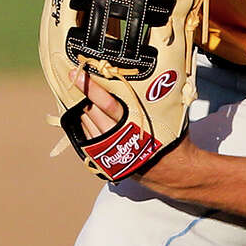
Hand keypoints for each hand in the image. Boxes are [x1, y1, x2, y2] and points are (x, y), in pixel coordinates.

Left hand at [71, 67, 194, 188]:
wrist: (170, 171)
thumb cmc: (170, 140)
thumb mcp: (167, 115)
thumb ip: (153, 97)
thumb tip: (148, 74)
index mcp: (133, 125)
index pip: (107, 103)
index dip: (91, 88)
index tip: (78, 74)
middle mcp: (117, 138)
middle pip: (91, 111)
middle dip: (82, 94)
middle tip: (75, 77)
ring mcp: (106, 149)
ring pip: (85, 123)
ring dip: (81, 107)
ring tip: (79, 93)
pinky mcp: (101, 157)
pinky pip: (85, 135)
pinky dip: (83, 122)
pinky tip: (84, 113)